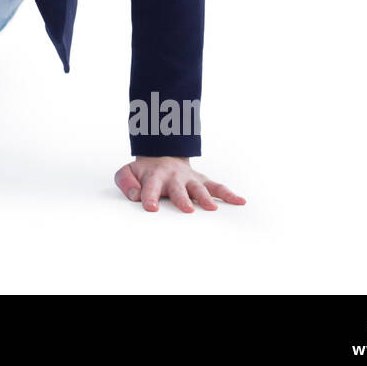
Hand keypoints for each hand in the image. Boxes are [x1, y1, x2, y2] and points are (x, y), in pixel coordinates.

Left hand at [114, 156, 244, 211]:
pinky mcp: (202, 181)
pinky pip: (217, 187)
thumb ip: (125, 183)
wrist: (161, 155)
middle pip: (178, 189)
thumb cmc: (144, 172)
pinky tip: (240, 201)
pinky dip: (229, 194)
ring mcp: (189, 179)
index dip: (149, 197)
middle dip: (182, 199)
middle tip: (187, 210)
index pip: (150, 188)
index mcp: (154, 177)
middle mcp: (173, 178)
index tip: (151, 207)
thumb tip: (135, 195)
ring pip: (199, 188)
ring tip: (212, 208)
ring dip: (205, 197)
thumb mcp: (127, 172)